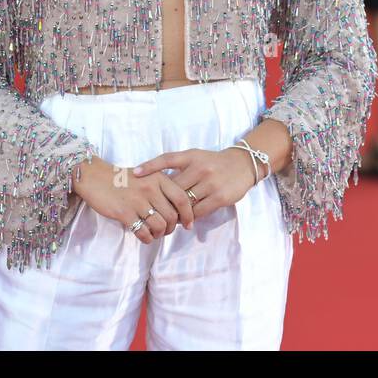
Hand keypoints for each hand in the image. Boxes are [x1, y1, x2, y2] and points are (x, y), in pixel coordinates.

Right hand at [72, 156, 194, 244]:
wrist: (96, 177)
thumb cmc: (124, 179)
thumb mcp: (147, 176)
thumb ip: (162, 189)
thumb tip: (178, 211)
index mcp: (159, 178)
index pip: (182, 199)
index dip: (189, 214)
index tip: (189, 224)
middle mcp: (151, 189)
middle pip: (172, 216)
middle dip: (172, 228)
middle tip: (166, 231)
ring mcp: (137, 201)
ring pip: (160, 226)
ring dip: (160, 234)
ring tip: (155, 233)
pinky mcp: (124, 213)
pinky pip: (143, 232)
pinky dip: (147, 238)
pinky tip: (145, 236)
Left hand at [132, 148, 258, 221]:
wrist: (242, 165)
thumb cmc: (213, 162)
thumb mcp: (196, 157)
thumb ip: (178, 166)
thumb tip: (154, 180)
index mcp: (192, 157)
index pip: (168, 159)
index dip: (150, 166)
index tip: (135, 173)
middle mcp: (201, 168)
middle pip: (175, 188)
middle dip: (163, 200)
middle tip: (151, 209)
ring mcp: (211, 183)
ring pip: (186, 202)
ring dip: (175, 212)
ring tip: (167, 219)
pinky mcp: (220, 197)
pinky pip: (199, 211)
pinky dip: (189, 217)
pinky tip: (185, 220)